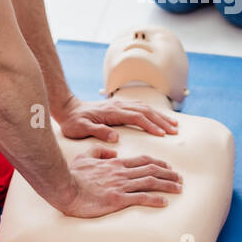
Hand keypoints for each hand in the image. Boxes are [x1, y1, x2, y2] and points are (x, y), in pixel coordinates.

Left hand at [57, 95, 177, 141]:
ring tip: (173, 124)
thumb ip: (98, 132)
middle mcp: (119, 106)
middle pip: (146, 111)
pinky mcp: (119, 106)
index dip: (150, 125)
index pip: (137, 117)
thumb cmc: (73, 121)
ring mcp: (119, 105)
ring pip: (145, 108)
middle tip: (174, 131)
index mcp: (112, 112)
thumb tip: (115, 137)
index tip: (162, 134)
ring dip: (160, 116)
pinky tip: (158, 117)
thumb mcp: (81, 129)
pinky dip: (152, 112)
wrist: (66, 108)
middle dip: (161, 120)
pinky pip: (140, 107)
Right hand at [61, 145, 182, 217]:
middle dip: (168, 173)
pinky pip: (141, 198)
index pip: (142, 160)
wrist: (65, 188)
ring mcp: (120, 186)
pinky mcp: (118, 199)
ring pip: (150, 182)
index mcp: (115, 163)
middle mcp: (121, 173)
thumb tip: (112, 150)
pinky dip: (155, 199)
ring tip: (178, 188)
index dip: (158, 163)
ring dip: (167, 185)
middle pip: (151, 170)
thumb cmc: (72, 175)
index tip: (167, 166)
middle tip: (179, 178)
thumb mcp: (85, 156)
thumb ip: (99, 151)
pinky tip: (164, 202)